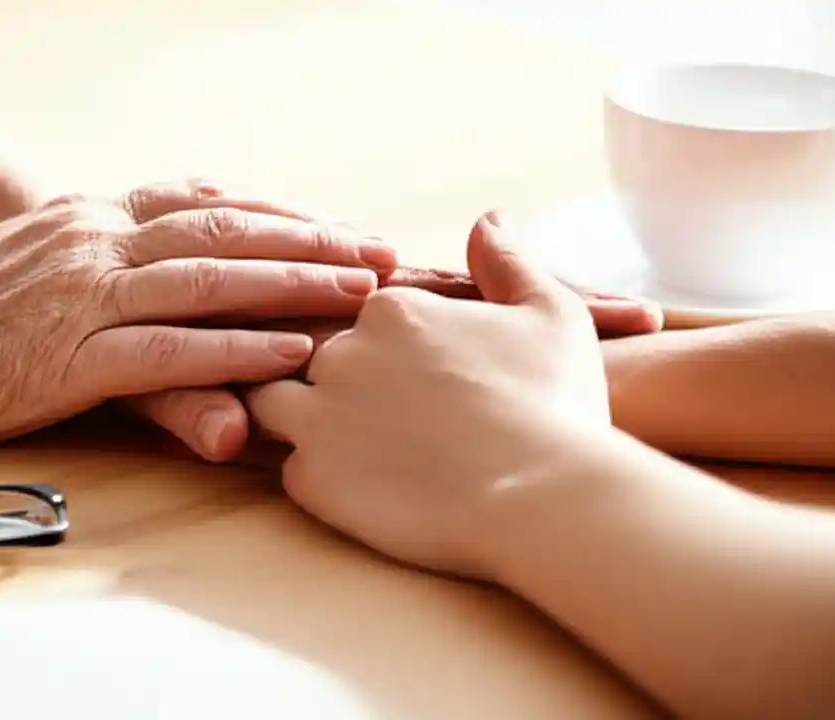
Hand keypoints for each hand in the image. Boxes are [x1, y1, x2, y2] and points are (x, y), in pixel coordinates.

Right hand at [0, 184, 395, 447]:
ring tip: (360, 295)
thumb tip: (168, 249)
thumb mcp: (37, 256)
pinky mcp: (70, 354)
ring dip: (293, 285)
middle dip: (312, 242)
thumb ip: (105, 248)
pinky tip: (287, 353)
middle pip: (226, 230)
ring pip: (210, 280)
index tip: (343, 229)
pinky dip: (234, 349)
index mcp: (91, 214)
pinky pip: (168, 348)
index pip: (207, 202)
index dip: (282, 216)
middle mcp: (96, 239)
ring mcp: (84, 293)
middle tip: (382, 254)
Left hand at [135, 267, 660, 463]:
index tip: (413, 373)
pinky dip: (319, 474)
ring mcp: (317, 414)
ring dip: (308, 419)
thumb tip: (490, 219)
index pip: (360, 316)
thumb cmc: (556, 402)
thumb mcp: (549, 312)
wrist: (547, 496)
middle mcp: (340, 351)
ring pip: (278, 404)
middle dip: (338, 378)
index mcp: (390, 308)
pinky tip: (360, 488)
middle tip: (381, 413)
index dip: (384, 346)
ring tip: (354, 445)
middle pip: (314, 354)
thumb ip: (507, 261)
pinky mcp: (311, 477)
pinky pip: (289, 468)